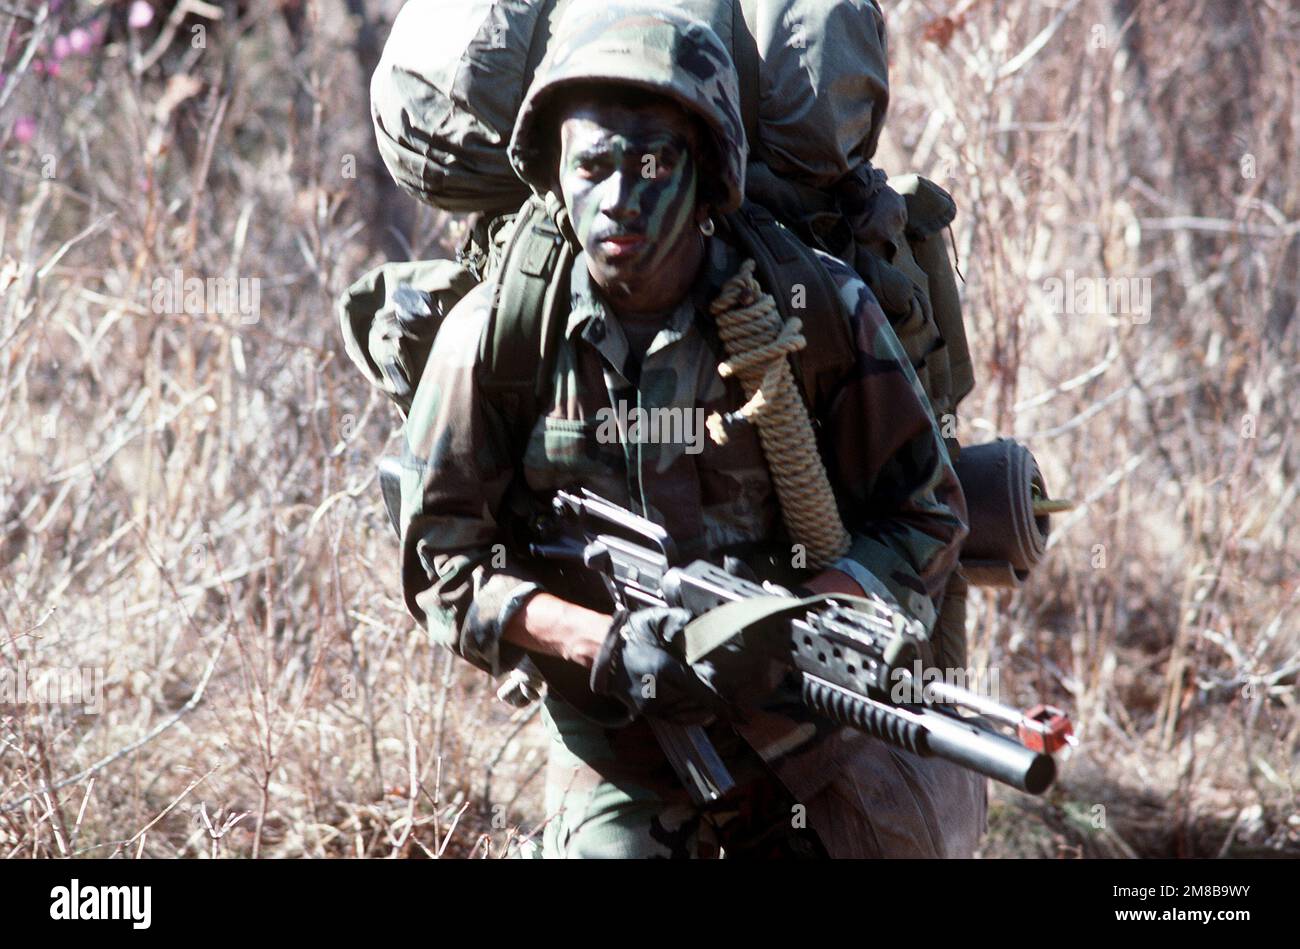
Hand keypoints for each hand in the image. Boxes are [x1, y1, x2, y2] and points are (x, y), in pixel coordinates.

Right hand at [589, 607, 730, 725]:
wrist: (602, 653)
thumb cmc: (630, 634)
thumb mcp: (654, 618)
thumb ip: (678, 620)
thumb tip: (696, 624)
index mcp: (662, 668)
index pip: (699, 691)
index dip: (721, 704)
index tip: (740, 715)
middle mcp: (656, 691)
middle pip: (696, 705)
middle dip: (714, 703)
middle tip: (729, 696)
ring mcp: (649, 705)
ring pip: (687, 714)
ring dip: (704, 711)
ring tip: (717, 704)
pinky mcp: (644, 712)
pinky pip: (675, 718)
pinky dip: (691, 716)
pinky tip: (701, 712)